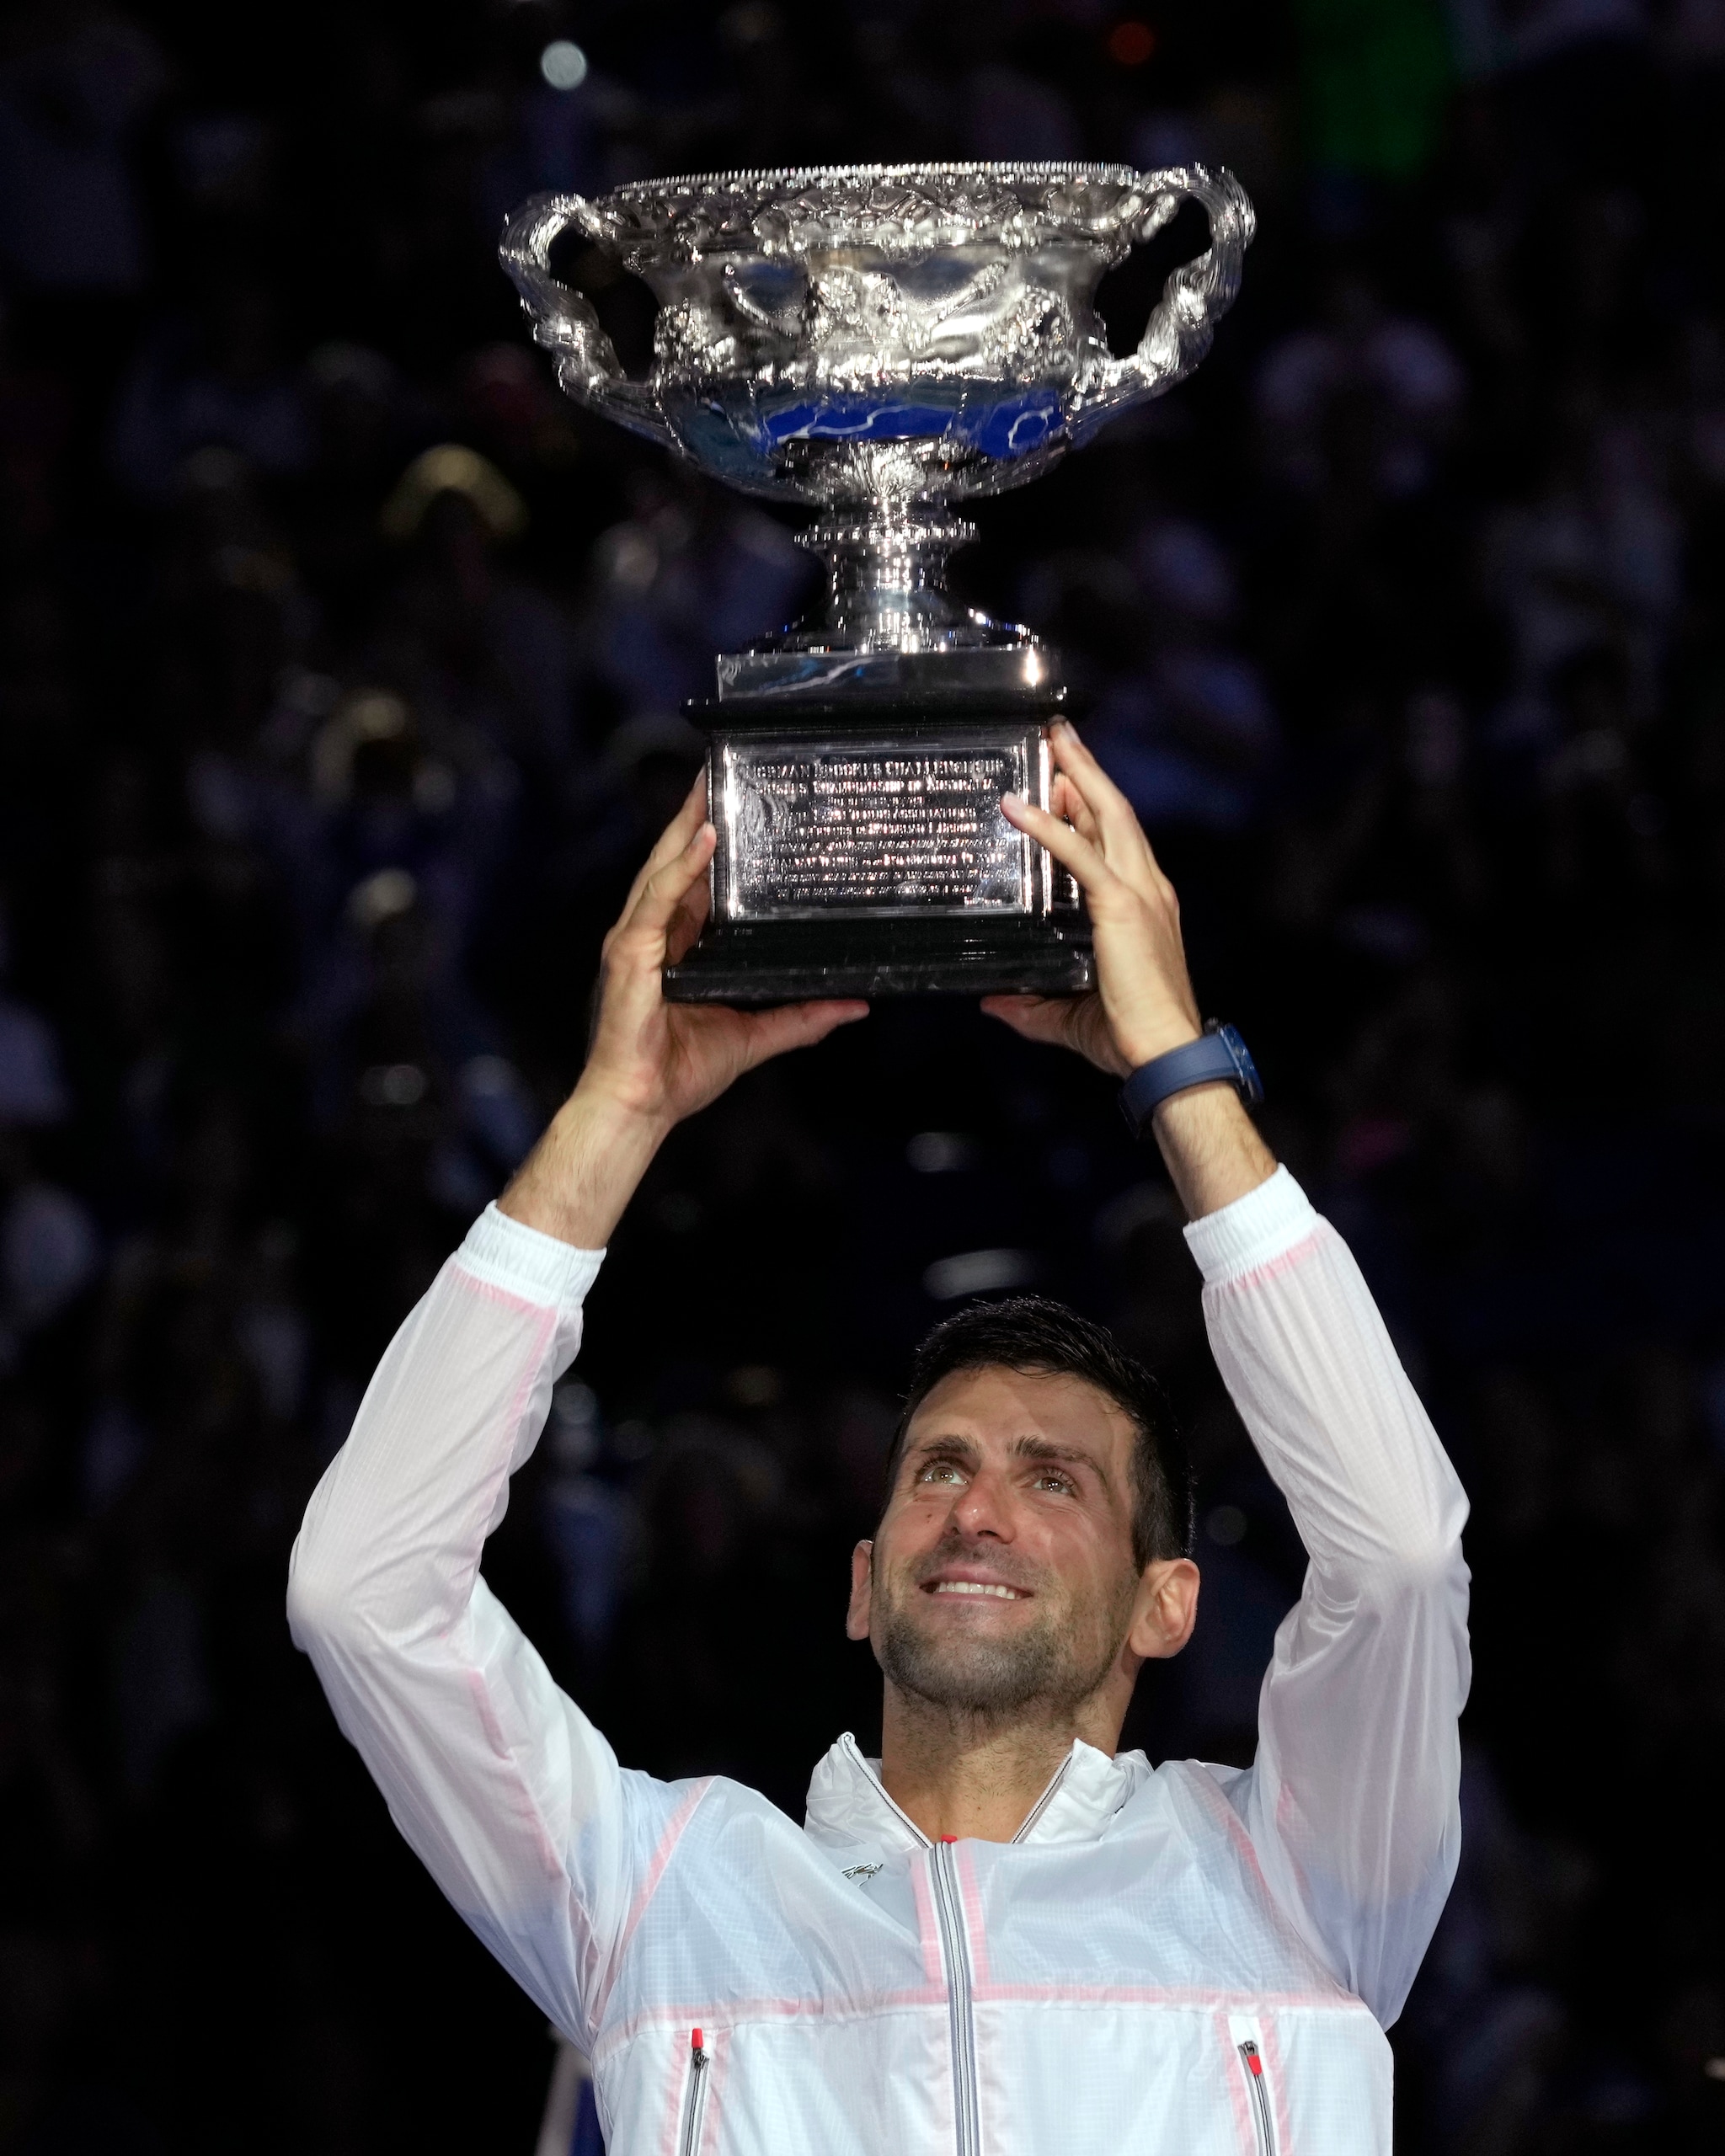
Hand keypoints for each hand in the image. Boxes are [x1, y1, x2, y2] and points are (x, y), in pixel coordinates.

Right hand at [500, 776, 866, 1245]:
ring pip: (664, 868)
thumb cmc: (680, 1074)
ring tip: (712, 784)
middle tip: (721, 768)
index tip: (737, 801)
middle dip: (697, 814)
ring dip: (689, 824)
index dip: (713, 841)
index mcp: (678, 946)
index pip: (697, 881)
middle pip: (677, 862)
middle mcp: (654, 934)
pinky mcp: (629, 954)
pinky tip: (704, 837)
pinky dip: (681, 867)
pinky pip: (658, 900)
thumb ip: (803, 1016)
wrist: (641, 1107)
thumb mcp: (757, 1035)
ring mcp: (636, 940)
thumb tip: (855, 1003)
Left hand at [983, 722, 1202, 1079]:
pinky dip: (1049, 826)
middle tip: (1060, 735)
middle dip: (1089, 770)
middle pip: (1117, 813)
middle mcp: (1148, 889)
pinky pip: (1080, 853)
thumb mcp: (1067, 1015)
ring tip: (1054, 741)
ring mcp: (1140, 892)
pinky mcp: (1122, 906)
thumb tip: (993, 1002)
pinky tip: (1021, 806)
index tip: (1068, 779)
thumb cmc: (1131, 1038)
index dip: (1093, 805)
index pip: (1117, 841)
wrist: (1165, 1056)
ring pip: (1109, 816)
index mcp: (1145, 906)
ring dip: (1080, 774)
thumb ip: (1030, 1005)